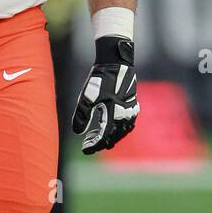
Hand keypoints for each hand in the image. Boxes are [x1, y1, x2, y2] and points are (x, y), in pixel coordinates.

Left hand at [72, 36, 138, 153]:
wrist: (116, 63)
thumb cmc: (100, 79)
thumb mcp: (86, 97)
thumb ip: (81, 116)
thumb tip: (77, 132)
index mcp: (113, 115)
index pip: (103, 138)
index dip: (93, 146)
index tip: (84, 149)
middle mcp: (124, 115)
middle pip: (112, 137)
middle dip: (99, 142)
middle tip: (87, 143)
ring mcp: (130, 111)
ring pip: (121, 132)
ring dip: (109, 136)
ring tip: (96, 136)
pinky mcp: (133, 105)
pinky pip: (128, 124)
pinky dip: (118, 129)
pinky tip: (109, 126)